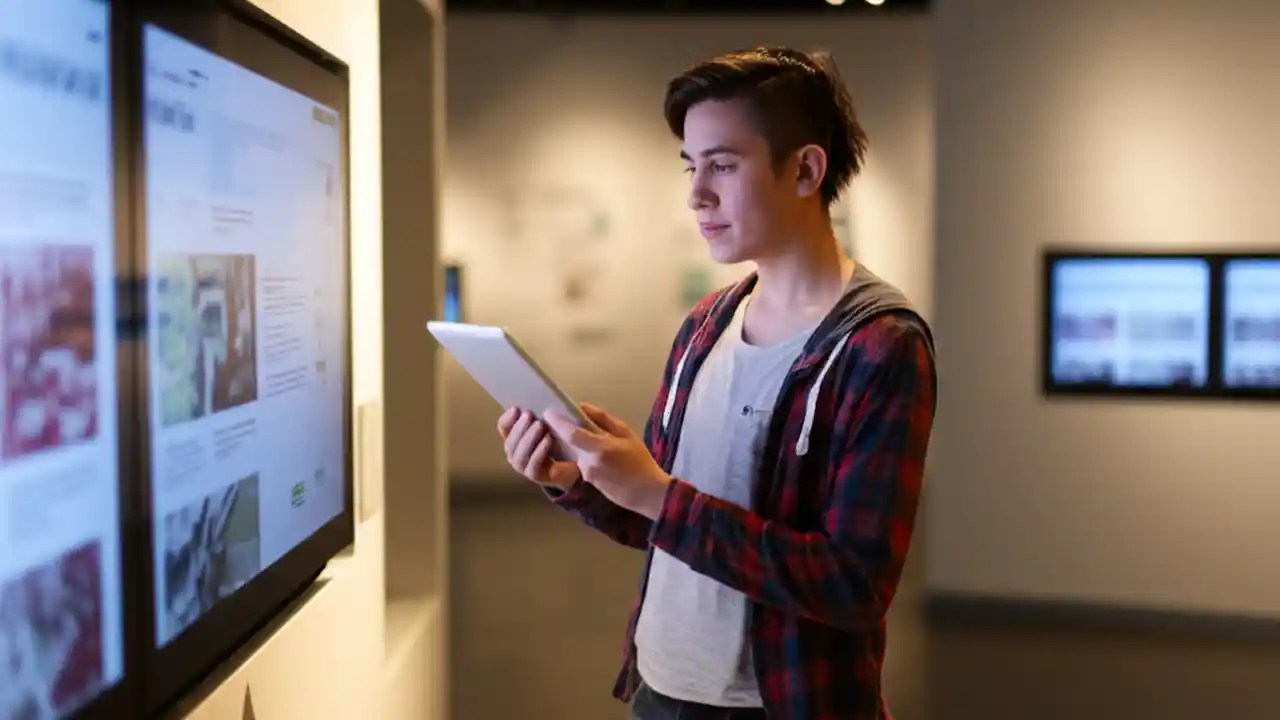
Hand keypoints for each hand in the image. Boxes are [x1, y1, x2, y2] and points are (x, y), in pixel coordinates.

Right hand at [497, 408, 580, 491]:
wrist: (578, 464)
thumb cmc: (564, 441)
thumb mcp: (556, 423)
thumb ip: (549, 413)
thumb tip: (548, 405)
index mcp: (517, 438)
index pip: (504, 428)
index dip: (507, 418)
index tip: (516, 408)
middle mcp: (517, 453)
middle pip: (509, 442)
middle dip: (519, 427)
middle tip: (529, 414)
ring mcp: (525, 467)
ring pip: (519, 455)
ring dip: (528, 438)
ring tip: (540, 425)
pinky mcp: (537, 476)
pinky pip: (532, 466)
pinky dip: (539, 452)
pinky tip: (547, 440)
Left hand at [544, 403, 671, 519]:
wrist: (646, 493)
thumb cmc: (640, 461)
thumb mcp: (626, 434)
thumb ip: (603, 419)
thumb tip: (583, 407)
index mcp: (600, 448)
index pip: (571, 434)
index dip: (557, 422)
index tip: (549, 412)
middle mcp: (589, 462)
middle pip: (570, 442)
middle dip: (565, 431)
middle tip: (565, 418)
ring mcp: (586, 473)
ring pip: (576, 452)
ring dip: (579, 444)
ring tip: (593, 437)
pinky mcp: (587, 481)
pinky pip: (582, 462)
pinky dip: (585, 454)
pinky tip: (600, 455)